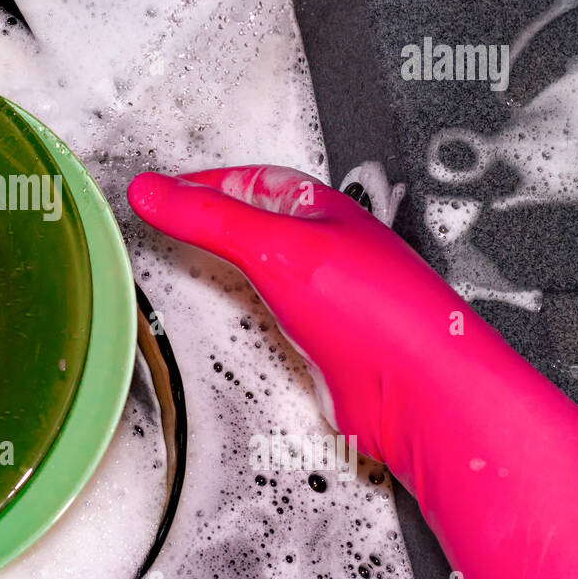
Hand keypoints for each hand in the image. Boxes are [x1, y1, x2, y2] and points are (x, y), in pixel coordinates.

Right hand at [128, 164, 577, 578]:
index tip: (165, 188)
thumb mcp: (277, 250)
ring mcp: (326, 302)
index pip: (253, 181)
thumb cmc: (382, 316)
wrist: (425, 398)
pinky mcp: (324, 348)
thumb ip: (209, 219)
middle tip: (175, 217)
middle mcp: (327, 253)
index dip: (204, 181)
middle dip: (216, 218)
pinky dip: (245, 315)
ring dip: (230, 267)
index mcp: (323, 213)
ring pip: (266, 273)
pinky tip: (236, 324)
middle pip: (259, 224)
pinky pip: (273, 321)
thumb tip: (152, 191)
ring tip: (196, 261)